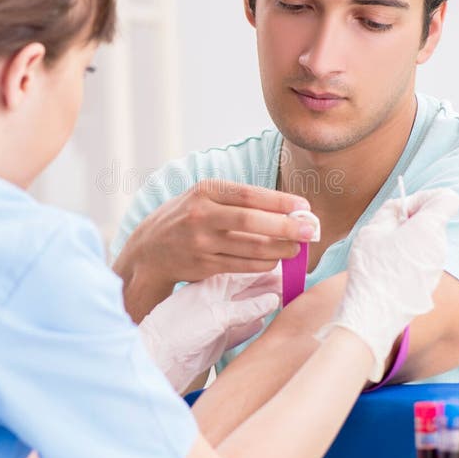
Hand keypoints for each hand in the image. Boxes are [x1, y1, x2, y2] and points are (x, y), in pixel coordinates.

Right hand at [115, 181, 314, 293]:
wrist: (148, 251)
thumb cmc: (185, 219)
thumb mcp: (202, 198)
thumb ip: (236, 201)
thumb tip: (286, 209)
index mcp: (204, 191)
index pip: (248, 195)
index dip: (279, 201)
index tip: (304, 207)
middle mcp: (200, 215)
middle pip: (250, 221)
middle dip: (285, 226)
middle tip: (310, 230)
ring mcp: (200, 243)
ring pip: (249, 247)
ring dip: (279, 248)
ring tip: (297, 247)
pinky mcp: (203, 266)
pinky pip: (241, 265)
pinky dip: (263, 264)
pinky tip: (276, 260)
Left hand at [139, 270, 281, 392]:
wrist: (157, 359)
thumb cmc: (180, 330)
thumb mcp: (216, 316)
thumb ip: (245, 308)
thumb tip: (273, 298)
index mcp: (213, 285)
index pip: (246, 271)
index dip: (266, 268)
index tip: (288, 267)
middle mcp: (217, 299)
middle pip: (250, 289)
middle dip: (270, 285)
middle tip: (293, 283)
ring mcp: (218, 319)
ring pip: (248, 308)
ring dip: (265, 304)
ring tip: (286, 298)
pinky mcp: (217, 339)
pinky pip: (241, 329)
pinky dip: (253, 324)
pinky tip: (264, 321)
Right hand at [317, 188, 458, 380]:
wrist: (373, 315)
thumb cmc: (371, 269)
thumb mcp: (372, 230)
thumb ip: (390, 211)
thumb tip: (401, 207)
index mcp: (429, 229)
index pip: (448, 198)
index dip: (427, 196)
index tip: (405, 207)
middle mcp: (440, 247)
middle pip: (435, 220)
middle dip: (414, 218)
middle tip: (387, 228)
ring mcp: (437, 267)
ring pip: (428, 241)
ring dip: (410, 239)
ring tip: (384, 251)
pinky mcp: (431, 283)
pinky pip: (424, 259)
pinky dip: (410, 257)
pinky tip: (388, 268)